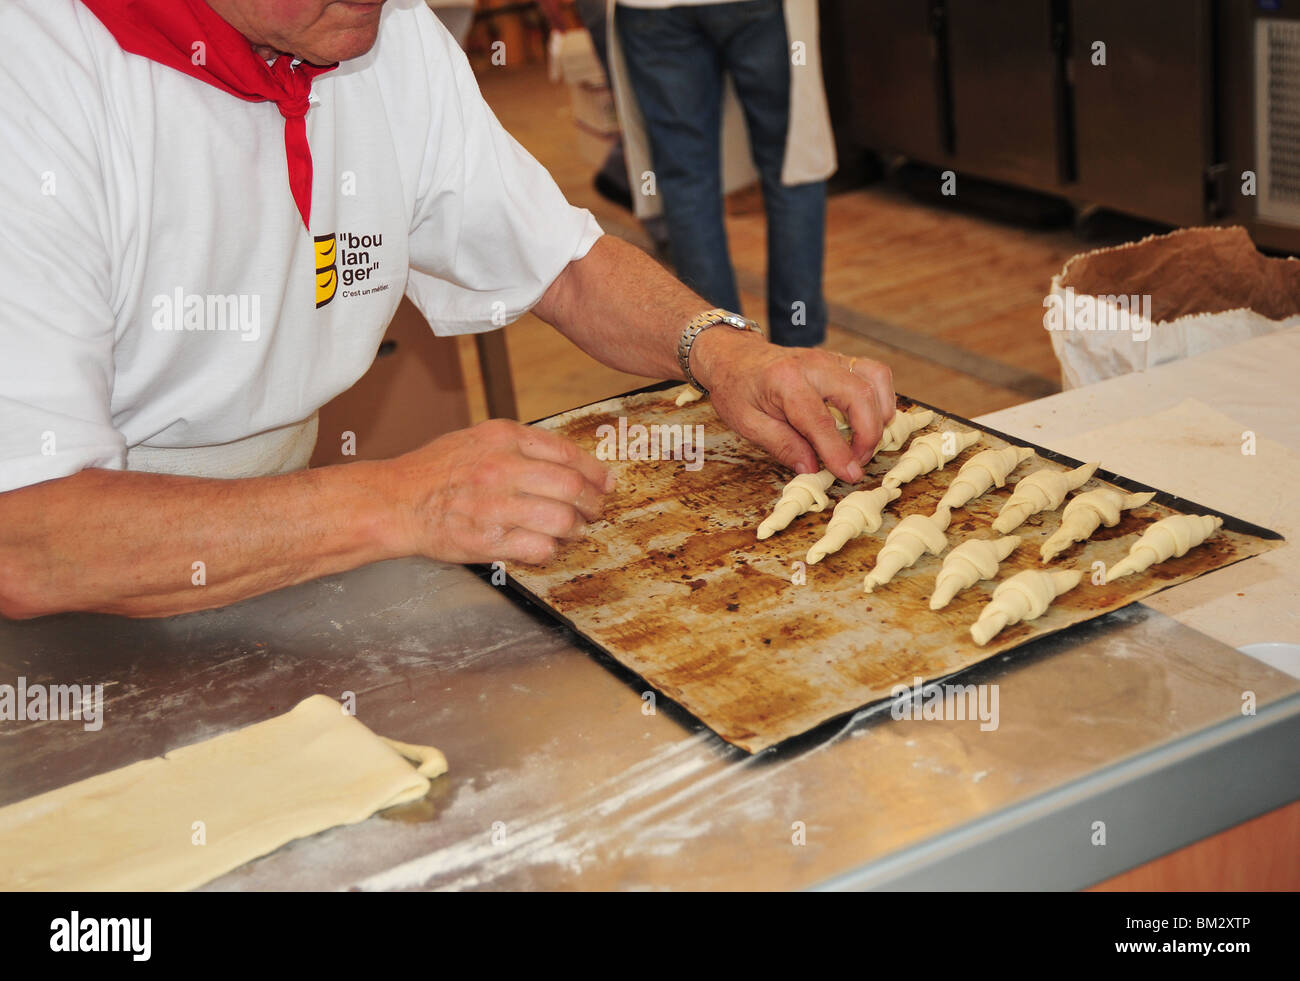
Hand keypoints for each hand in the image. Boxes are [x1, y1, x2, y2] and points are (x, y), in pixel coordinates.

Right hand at [383, 419, 612, 564]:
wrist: (394, 501)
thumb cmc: (433, 471)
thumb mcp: (476, 439)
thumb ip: (520, 446)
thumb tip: (569, 462)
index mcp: (502, 438)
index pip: (566, 452)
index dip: (594, 471)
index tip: (605, 482)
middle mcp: (502, 468)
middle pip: (571, 487)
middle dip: (593, 503)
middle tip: (596, 510)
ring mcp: (495, 505)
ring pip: (562, 520)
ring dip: (576, 529)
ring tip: (574, 530)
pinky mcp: (488, 540)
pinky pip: (540, 548)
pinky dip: (550, 550)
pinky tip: (545, 546)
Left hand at [692, 329, 894, 482]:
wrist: (734, 357)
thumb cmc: (737, 389)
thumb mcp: (748, 424)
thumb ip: (782, 446)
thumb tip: (812, 469)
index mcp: (785, 381)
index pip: (820, 421)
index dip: (838, 452)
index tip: (850, 475)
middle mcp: (813, 364)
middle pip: (859, 395)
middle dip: (868, 434)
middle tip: (858, 461)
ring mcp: (830, 358)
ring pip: (875, 379)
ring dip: (880, 414)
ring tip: (866, 442)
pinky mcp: (840, 360)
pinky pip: (874, 373)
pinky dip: (881, 397)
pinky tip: (870, 420)